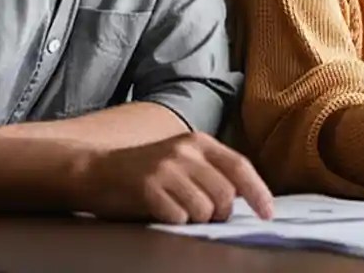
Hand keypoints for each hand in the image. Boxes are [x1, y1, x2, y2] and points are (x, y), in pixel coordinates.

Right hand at [73, 132, 273, 223]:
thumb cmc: (144, 172)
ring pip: (204, 209)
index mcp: (199, 142)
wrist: (95, 170)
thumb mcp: (182, 161)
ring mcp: (165, 167)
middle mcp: (185, 151)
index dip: (258, 192)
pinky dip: (174, 222)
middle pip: (225, 194)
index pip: (240, 167)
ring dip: (195, 220)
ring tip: (178, 211)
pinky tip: (161, 213)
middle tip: (204, 217)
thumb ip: (212, 172)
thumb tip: (247, 196)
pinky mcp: (147, 186)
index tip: (268, 213)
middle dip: (220, 214)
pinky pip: (177, 217)